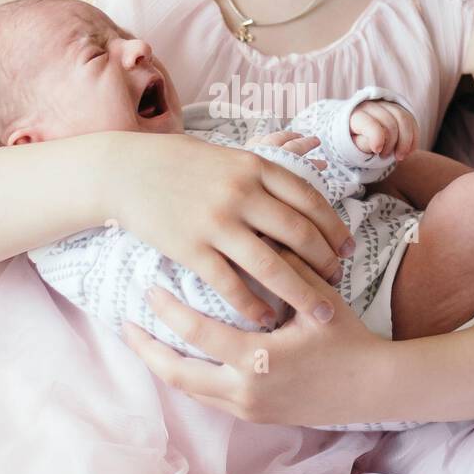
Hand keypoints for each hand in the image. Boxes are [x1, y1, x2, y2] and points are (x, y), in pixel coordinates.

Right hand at [104, 132, 354, 326]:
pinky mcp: (190, 248)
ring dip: (301, 293)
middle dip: (326, 262)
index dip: (334, 227)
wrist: (124, 170)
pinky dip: (253, 305)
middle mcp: (240, 193)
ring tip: (320, 312)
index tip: (349, 248)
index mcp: (254, 166)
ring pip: (272, 265)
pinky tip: (266, 319)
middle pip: (299, 234)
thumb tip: (303, 166)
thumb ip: (261, 170)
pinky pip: (230, 284)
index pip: (309, 199)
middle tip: (339, 282)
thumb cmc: (178, 162)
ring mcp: (216, 222)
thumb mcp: (226, 154)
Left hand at [122, 249, 392, 425]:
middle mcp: (247, 390)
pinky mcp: (254, 416)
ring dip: (163, 366)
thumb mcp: (318, 300)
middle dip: (147, 350)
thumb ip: (285, 267)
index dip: (169, 311)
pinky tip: (176, 357)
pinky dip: (187, 377)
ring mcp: (249, 409)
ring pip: (189, 391)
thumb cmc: (348, 338)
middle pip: (178, 374)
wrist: (374, 389)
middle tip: (125, 324)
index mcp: (260, 359)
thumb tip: (253, 232)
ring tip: (142, 341)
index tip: (150, 288)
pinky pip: (207, 398)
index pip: (198, 334)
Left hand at [350, 100, 418, 159]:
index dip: (377, 140)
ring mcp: (386, 104)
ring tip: (400, 156)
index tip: (377, 151)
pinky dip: (414, 138)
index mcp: (356, 116)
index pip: (372, 125)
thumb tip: (379, 142)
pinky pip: (411, 120)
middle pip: (390, 123)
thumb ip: (364, 144)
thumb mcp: (354, 146)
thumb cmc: (356, 142)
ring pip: (404, 119)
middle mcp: (371, 105)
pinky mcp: (398, 107)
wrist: (360, 134)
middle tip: (386, 157)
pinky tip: (409, 150)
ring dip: (406, 142)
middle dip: (393, 144)